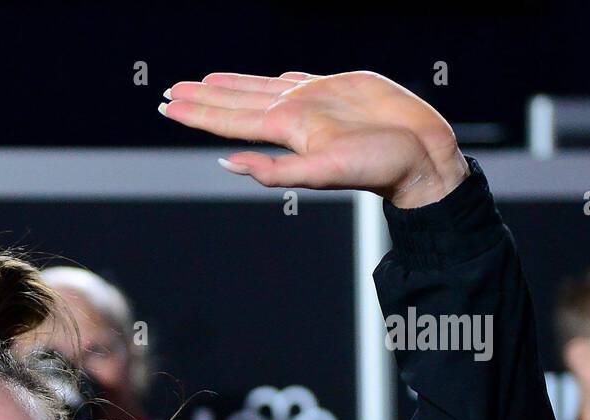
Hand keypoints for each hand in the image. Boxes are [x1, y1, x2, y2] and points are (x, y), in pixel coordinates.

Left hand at [161, 70, 467, 207]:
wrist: (423, 158)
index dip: (197, 112)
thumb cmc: (379, 169)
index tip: (166, 105)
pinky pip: (302, 79)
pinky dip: (280, 78)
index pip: (229, 118)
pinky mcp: (342, 88)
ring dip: (232, 85)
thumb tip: (225, 164)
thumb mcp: (322, 172)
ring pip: (262, 87)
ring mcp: (316, 100)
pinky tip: (269, 78)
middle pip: (237, 101)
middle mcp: (294, 113)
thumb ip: (275, 170)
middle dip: (203, 98)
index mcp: (286, 129)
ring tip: (203, 81)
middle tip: (169, 91)